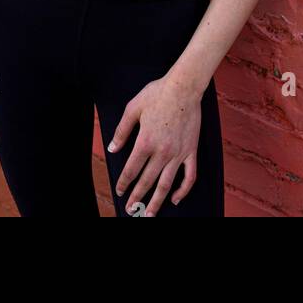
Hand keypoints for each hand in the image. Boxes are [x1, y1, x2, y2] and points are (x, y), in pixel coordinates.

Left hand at [107, 75, 203, 215]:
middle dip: (137, 197)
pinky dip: (183, 190)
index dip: (124, 182)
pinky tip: (176, 199)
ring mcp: (178, 154)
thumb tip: (112, 148)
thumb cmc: (157, 94)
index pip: (131, 169)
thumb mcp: (133, 108)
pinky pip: (189, 176)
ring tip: (149, 214)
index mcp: (145, 141)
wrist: (184, 87)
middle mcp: (162, 152)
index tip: (119, 190)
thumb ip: (121, 130)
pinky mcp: (191, 151)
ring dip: (156, 202)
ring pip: (166, 185)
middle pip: (147, 181)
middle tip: (130, 209)